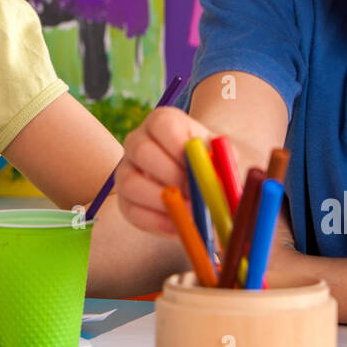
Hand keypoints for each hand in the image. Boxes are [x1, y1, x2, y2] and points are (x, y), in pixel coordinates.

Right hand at [114, 106, 215, 236]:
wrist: (196, 180)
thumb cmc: (208, 162)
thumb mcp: (219, 156)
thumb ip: (221, 163)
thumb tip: (221, 178)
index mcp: (162, 122)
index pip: (162, 124)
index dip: (180, 147)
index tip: (199, 168)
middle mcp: (137, 141)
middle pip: (142, 151)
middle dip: (172, 176)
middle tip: (196, 194)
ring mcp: (126, 170)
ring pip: (130, 183)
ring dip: (163, 200)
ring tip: (190, 211)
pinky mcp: (124, 199)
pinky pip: (132, 211)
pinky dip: (158, 222)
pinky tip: (180, 224)